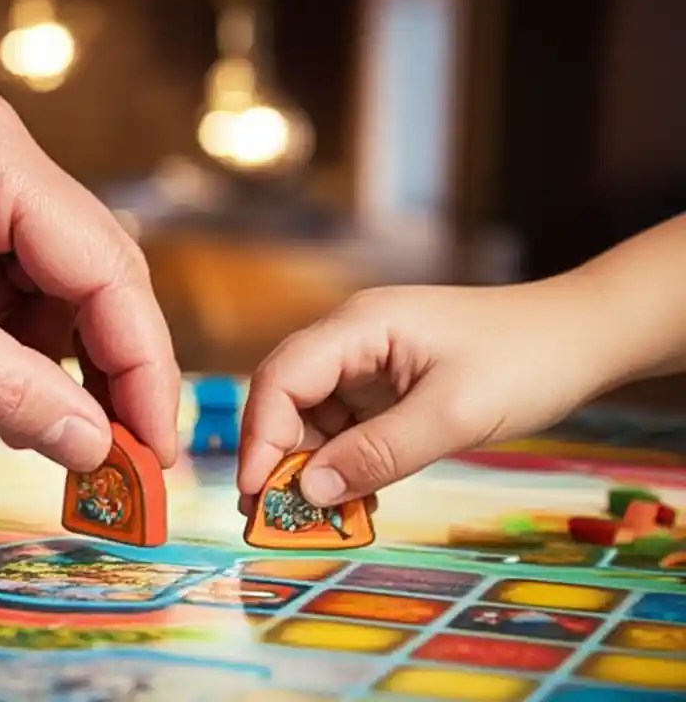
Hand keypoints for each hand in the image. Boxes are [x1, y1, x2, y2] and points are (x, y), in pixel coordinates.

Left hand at [0, 74, 179, 470]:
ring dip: (53, 357)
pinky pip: (8, 276)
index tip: (151, 453)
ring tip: (31, 422)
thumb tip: (85, 443)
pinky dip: (8, 335)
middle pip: (95, 273)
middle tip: (112, 460)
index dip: (141, 368)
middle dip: (108, 369)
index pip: (107, 268)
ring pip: (55, 281)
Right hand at [237, 280, 620, 510]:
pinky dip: (344, 464)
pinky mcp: (388, 385)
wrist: (586, 337)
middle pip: (287, 397)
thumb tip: (311, 494)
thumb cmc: (527, 361)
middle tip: (271, 517)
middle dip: (276, 456)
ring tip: (315, 519)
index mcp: (359, 325)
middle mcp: (353, 338)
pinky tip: (354, 500)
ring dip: (311, 467)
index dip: (261, 436)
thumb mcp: (452, 414)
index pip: (283, 378)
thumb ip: (379, 454)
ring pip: (314, 416)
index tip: (259, 493)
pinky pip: (347, 426)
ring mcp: (370, 361)